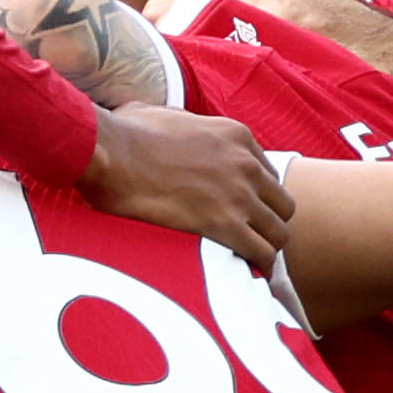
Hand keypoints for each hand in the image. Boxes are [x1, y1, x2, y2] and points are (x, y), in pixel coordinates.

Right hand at [79, 103, 289, 272]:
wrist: (110, 153)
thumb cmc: (124, 134)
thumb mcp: (161, 113)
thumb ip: (176, 121)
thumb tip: (155, 123)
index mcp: (235, 136)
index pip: (266, 172)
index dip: (257, 196)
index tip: (243, 212)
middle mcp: (246, 163)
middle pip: (282, 203)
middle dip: (269, 223)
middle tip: (251, 240)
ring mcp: (239, 195)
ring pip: (279, 232)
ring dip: (268, 249)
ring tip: (252, 264)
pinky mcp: (225, 224)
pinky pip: (261, 254)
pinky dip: (261, 268)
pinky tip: (250, 278)